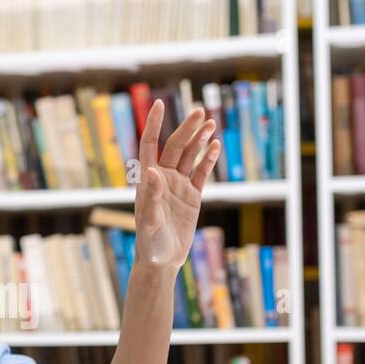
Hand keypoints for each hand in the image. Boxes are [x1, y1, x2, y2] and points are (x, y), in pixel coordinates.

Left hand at [133, 100, 219, 268]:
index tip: (160, 104)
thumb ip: (152, 197)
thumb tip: (152, 172)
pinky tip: (216, 145)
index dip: (154, 124)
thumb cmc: (149, 243)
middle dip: (187, 129)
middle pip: (176, 146)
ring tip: (211, 123)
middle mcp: (163, 178)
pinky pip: (202, 173)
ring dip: (200, 140)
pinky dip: (209, 159)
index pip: (149, 144)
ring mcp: (179, 186)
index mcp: (148, 180)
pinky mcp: (192, 196)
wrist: (162, 260)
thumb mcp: (149, 221)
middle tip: (200, 111)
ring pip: (190, 156)